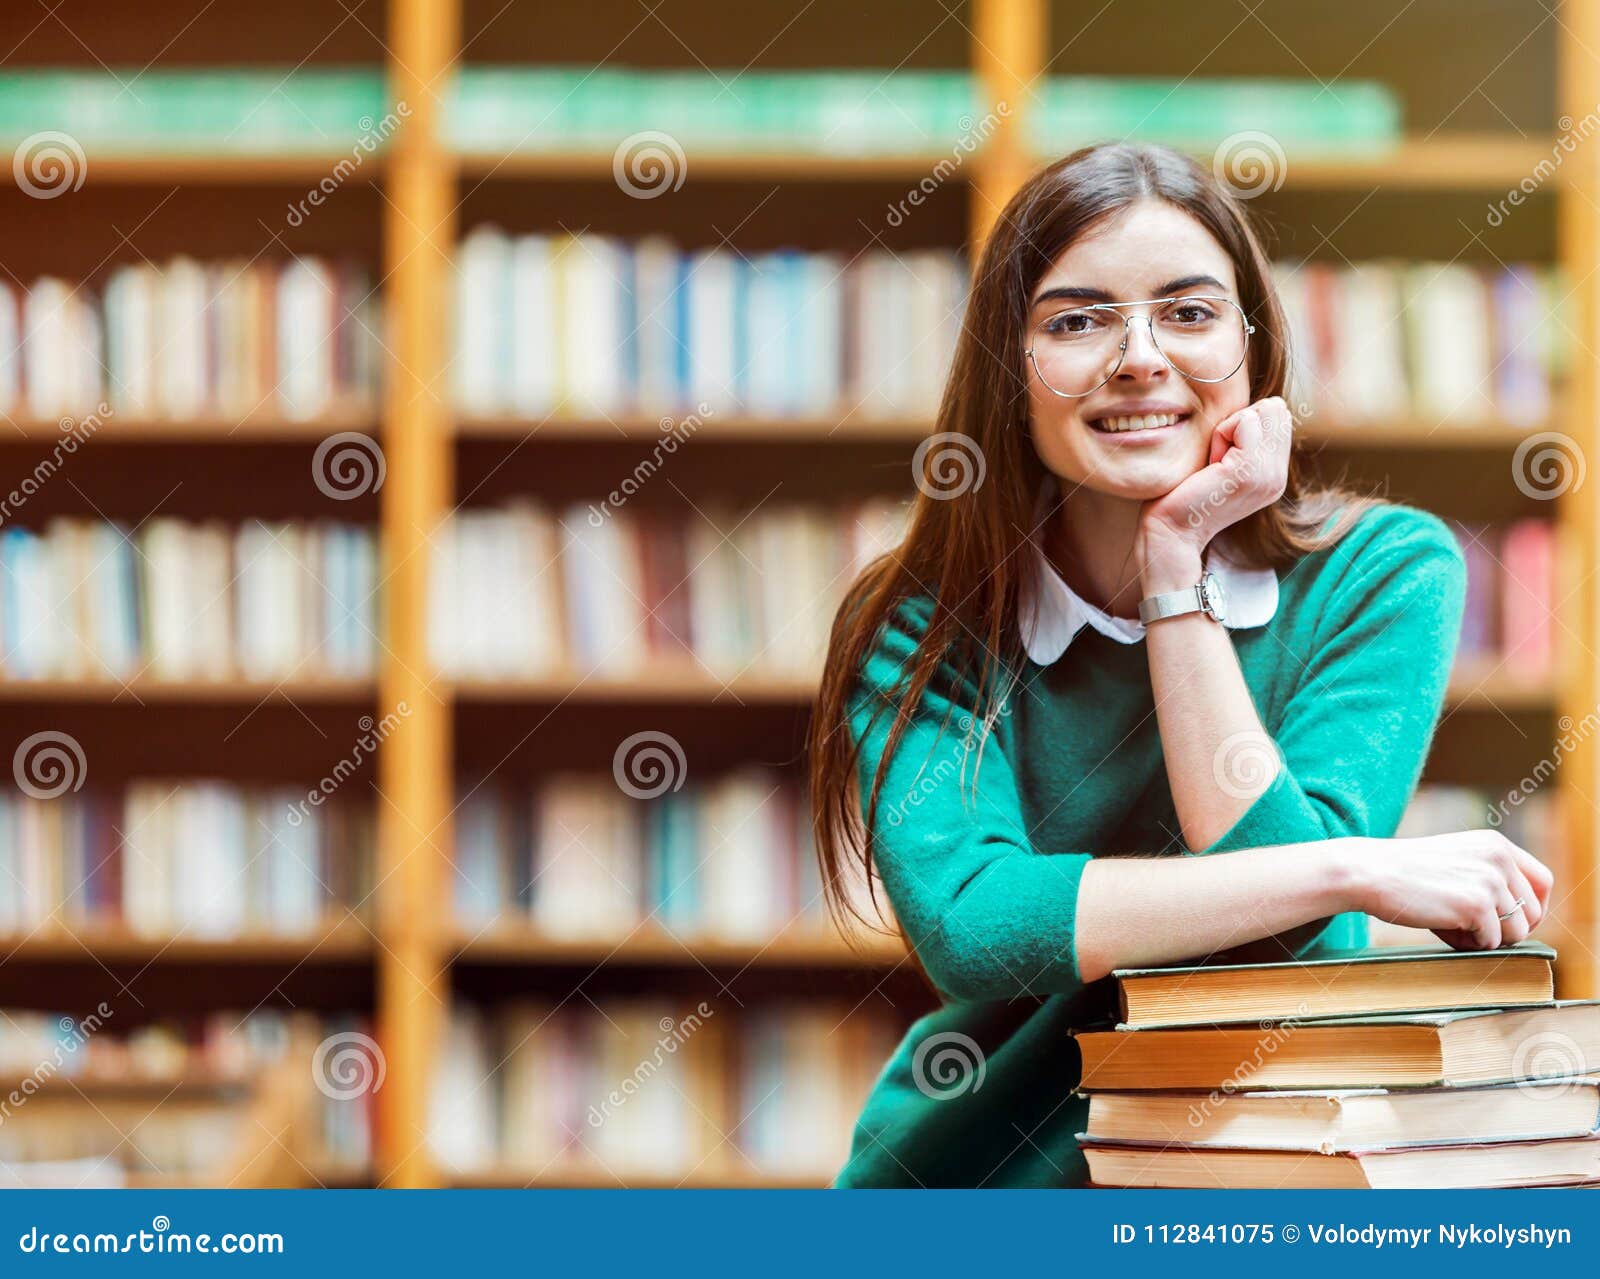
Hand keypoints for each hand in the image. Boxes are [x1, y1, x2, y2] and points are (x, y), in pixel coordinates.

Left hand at [1137, 397, 1293, 581]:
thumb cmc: (1185, 495)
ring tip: (1214, 461)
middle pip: (1276, 410)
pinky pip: (1244, 421)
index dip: (1245, 423)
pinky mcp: (1248, 471)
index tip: (1222, 454)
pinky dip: (1221, 433)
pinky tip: (1210, 462)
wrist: (1173, 532)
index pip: (1279, 417)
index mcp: (1275, 475)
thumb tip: (1252, 410)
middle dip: (1240, 422)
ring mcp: (1268, 475)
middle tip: (1217, 455)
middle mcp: (1278, 477)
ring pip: (1263, 412)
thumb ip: (1244, 443)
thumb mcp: (1224, 465)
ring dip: (1230, 428)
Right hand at [1345, 830, 1554, 949]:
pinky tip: (1440, 927)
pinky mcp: (1477, 905)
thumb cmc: (1405, 872)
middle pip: (1532, 913)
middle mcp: (1499, 859)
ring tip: (1452, 926)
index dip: (1534, 908)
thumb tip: (1519, 920)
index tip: (1513, 922)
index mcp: (1496, 844)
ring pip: (1515, 932)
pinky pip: (1490, 942)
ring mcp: (1490, 881)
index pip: (1543, 881)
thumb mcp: (1457, 861)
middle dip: (1507, 929)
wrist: (1369, 871)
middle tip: (1473, 930)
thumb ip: (1488, 878)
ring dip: (1486, 938)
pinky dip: (1467, 943)